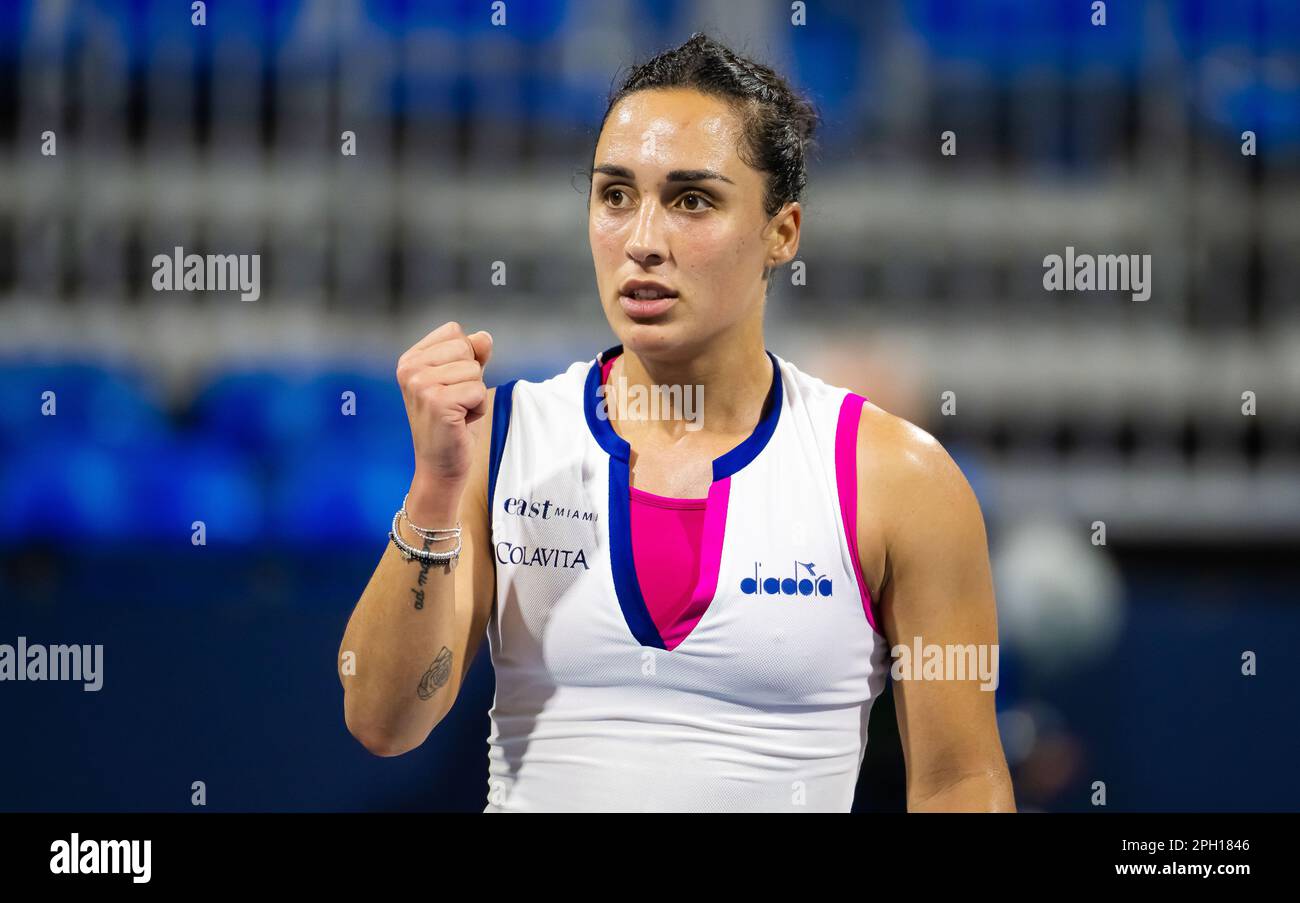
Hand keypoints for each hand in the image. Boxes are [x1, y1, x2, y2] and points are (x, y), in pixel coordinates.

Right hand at [396, 321, 492, 490]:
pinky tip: (461, 421)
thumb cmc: (453, 422)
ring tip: (458, 412)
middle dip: (472, 376)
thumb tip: (484, 336)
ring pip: (474, 370)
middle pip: (465, 347)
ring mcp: (420, 385)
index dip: (465, 357)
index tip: (451, 384)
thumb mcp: (462, 381)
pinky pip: (479, 390)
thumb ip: (473, 355)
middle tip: (456, 402)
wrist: (440, 465)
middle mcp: (410, 369)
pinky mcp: (437, 402)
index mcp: (410, 359)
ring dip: (476, 394)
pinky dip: (479, 408)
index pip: (454, 332)